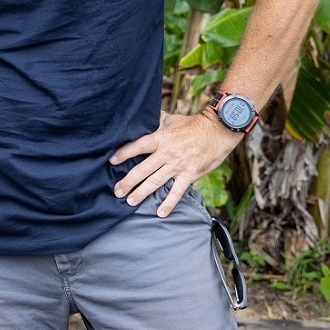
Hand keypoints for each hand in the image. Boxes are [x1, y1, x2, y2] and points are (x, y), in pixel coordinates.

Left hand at [111, 111, 238, 216]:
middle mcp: (165, 153)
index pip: (137, 146)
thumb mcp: (172, 119)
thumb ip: (157, 121)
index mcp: (160, 138)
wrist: (217, 131)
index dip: (123, 153)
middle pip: (142, 169)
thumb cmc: (194, 124)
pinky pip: (176, 192)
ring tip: (130, 201)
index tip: (111, 161)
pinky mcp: (189, 175)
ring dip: (141, 193)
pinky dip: (168, 203)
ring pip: (155, 182)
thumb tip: (144, 116)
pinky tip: (160, 213)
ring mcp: (177, 165)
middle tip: (117, 191)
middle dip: (128, 181)